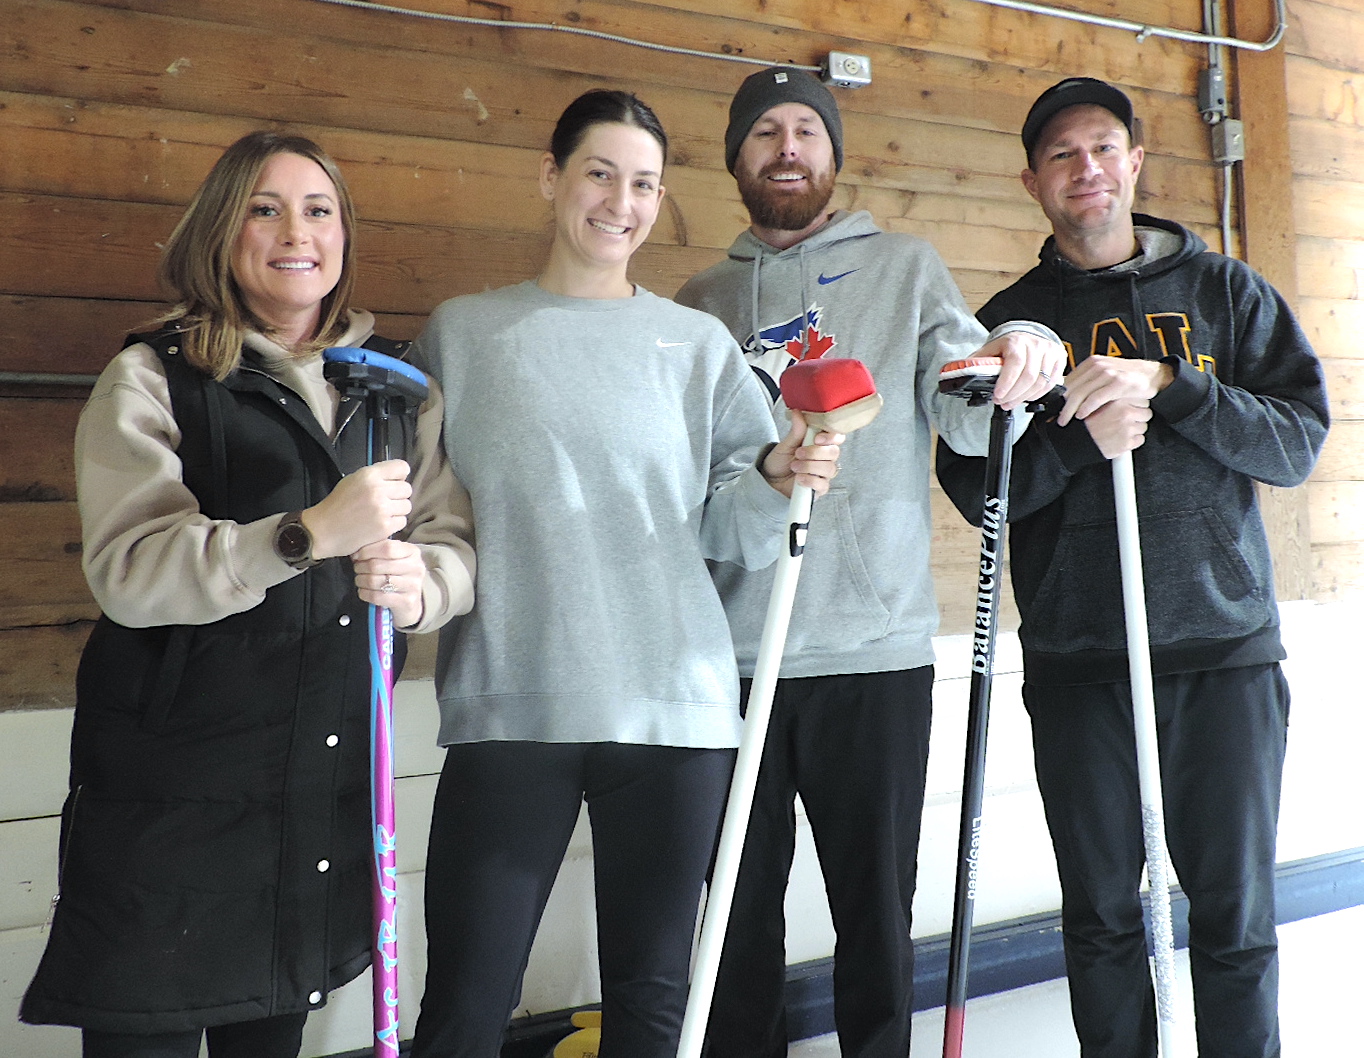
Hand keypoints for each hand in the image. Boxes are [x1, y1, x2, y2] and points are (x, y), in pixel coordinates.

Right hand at [302, 459, 412, 559]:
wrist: (324, 530)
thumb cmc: (337, 505)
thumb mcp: (353, 480)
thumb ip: (376, 476)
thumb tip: (400, 476)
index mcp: (369, 475)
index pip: (402, 467)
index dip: (399, 476)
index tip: (394, 482)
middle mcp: (377, 490)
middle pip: (407, 488)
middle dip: (398, 495)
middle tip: (385, 501)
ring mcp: (382, 509)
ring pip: (407, 506)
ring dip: (397, 510)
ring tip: (382, 513)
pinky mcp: (385, 527)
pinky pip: (402, 521)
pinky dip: (394, 523)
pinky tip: (380, 523)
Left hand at [353, 538, 426, 627]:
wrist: (410, 600)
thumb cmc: (398, 574)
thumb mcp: (395, 557)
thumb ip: (380, 549)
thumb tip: (356, 551)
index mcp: (413, 552)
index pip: (387, 547)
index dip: (367, 551)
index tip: (356, 555)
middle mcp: (416, 568)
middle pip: (378, 565)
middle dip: (361, 567)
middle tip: (357, 569)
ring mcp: (413, 586)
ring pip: (375, 581)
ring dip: (361, 580)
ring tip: (359, 579)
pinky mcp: (406, 602)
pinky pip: (377, 596)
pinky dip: (365, 593)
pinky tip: (363, 591)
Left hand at [761, 409, 843, 497]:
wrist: (771, 479)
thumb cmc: (781, 460)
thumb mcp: (786, 444)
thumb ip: (796, 431)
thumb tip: (797, 412)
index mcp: (820, 443)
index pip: (837, 437)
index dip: (831, 437)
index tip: (817, 438)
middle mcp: (825, 457)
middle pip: (834, 453)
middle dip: (815, 453)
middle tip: (798, 453)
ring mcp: (824, 473)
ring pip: (829, 469)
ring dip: (810, 467)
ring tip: (794, 466)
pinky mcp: (820, 488)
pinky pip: (823, 485)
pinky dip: (810, 481)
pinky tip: (799, 479)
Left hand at [984, 331, 1068, 409]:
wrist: (1027, 336)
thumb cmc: (1008, 346)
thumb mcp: (990, 350)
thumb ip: (978, 362)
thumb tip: (961, 372)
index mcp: (1016, 341)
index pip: (1015, 363)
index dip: (1007, 383)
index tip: (998, 395)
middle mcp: (1035, 345)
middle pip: (1028, 377)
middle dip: (1013, 395)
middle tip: (1002, 402)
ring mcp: (1049, 351)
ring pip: (1040, 382)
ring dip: (1024, 397)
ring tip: (1012, 402)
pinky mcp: (1059, 358)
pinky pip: (1050, 383)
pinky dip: (1038, 394)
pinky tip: (1027, 397)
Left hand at [1058, 356, 1173, 426]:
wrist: (1153, 375)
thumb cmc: (1127, 378)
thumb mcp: (1104, 376)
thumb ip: (1088, 382)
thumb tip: (1067, 395)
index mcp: (1092, 363)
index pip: (1068, 380)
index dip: (1058, 396)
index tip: (1053, 409)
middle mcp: (1098, 365)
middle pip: (1072, 388)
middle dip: (1062, 406)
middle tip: (1057, 419)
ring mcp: (1109, 373)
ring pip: (1081, 393)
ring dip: (1070, 409)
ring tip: (1065, 420)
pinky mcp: (1119, 383)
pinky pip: (1096, 397)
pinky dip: (1086, 408)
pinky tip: (1081, 416)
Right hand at [1083, 398, 1153, 457]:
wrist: (1076, 440)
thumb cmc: (1084, 422)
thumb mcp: (1097, 401)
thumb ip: (1115, 397)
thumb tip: (1133, 393)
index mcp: (1118, 400)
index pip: (1142, 400)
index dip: (1135, 405)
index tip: (1128, 410)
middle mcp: (1125, 412)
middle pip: (1145, 413)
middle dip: (1137, 417)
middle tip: (1123, 421)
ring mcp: (1127, 428)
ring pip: (1143, 427)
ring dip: (1134, 430)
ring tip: (1119, 430)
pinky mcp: (1127, 442)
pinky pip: (1139, 440)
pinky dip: (1132, 441)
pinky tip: (1119, 439)